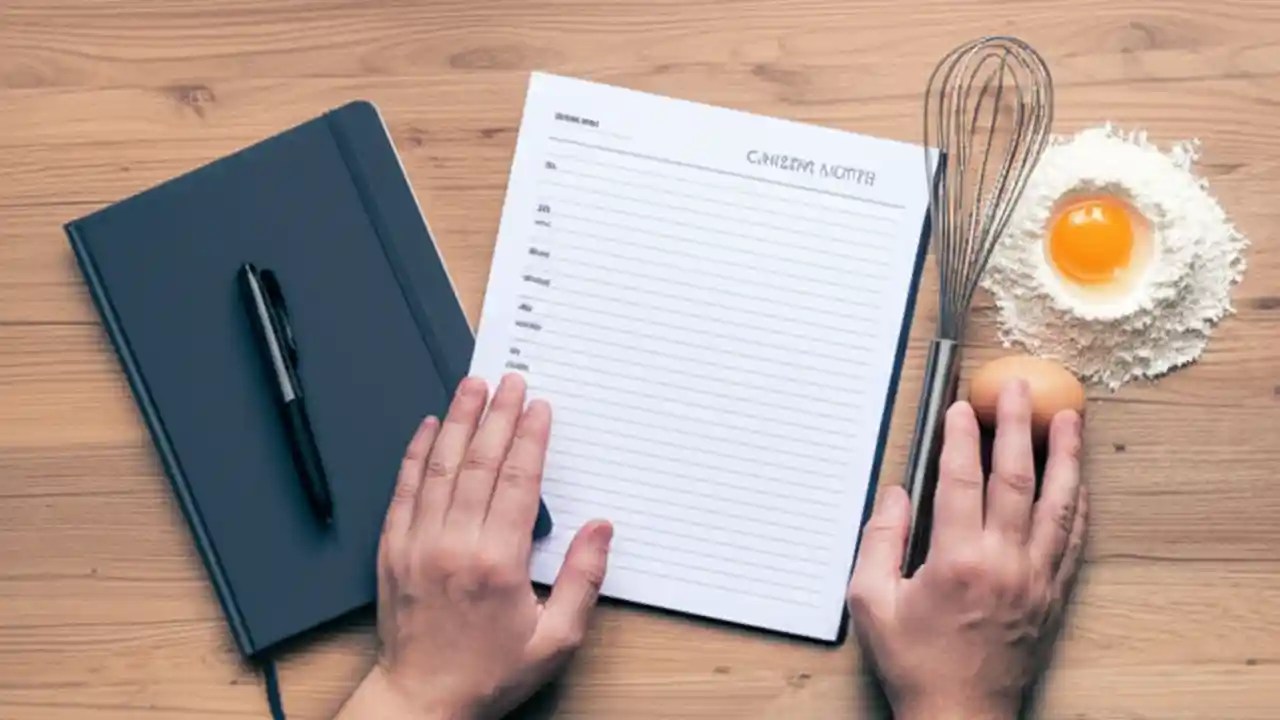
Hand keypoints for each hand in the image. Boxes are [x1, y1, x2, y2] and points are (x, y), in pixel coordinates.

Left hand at [337, 374, 612, 719]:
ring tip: (471, 387)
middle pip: (480, 462)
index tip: (538, 408)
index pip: (518, 480)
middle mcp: (454, 544)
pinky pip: (404, 489)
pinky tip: (428, 428)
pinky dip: (416, 453)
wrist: (422, 701)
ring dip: (458, 421)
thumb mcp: (556, 639)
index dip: (530, 437)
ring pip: (440, 466)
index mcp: (498, 562)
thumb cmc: (489, 673)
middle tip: (509, 382)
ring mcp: (418, 543)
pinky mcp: (392, 550)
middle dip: (497, 415)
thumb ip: (583, 579)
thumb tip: (602, 529)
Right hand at [847, 379, 1087, 719]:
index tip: (960, 407)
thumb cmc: (914, 663)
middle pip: (1017, 478)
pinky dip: (1078, 506)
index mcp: (957, 559)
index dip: (961, 436)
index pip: (962, 479)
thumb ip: (879, 541)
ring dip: (1065, 456)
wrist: (960, 716)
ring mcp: (1034, 579)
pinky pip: (1073, 541)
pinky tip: (1079, 482)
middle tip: (1023, 388)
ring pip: (1058, 504)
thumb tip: (896, 495)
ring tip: (1069, 418)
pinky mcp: (1051, 596)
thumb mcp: (871, 602)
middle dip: (1019, 425)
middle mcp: (1004, 562)